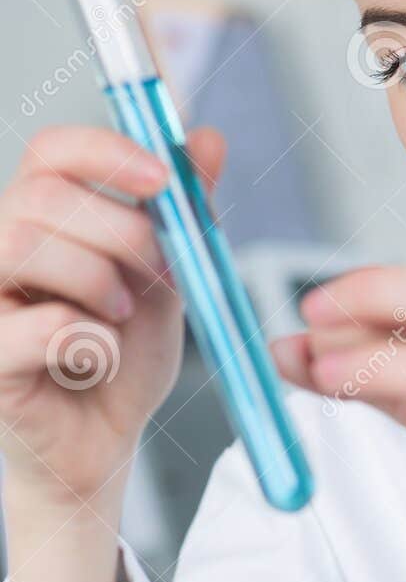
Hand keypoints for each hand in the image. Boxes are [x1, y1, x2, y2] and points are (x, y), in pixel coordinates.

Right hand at [0, 122, 225, 505]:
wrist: (106, 443)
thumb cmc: (123, 360)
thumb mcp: (169, 280)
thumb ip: (183, 214)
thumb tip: (206, 138)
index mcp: (41, 217)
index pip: (51, 151)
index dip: (106, 152)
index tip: (164, 180)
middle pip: (42, 195)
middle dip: (122, 231)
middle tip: (164, 275)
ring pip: (23, 245)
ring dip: (97, 280)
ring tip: (121, 317)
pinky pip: (37, 325)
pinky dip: (88, 342)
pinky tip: (96, 359)